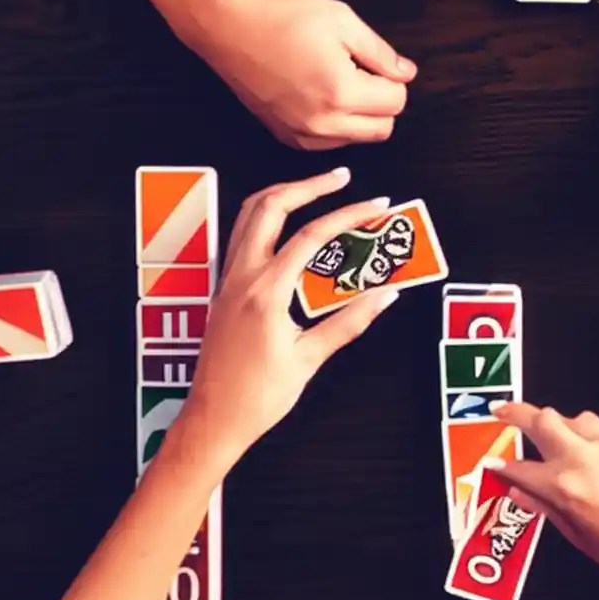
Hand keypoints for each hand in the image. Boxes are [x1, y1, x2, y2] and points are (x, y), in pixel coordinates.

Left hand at [180, 168, 399, 454]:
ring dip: (283, 195)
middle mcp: (241, 278)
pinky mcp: (225, 290)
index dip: (347, 215)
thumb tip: (385, 295)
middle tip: (342, 179)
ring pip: (249, 215)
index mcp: (265, 293)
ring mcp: (228, 282)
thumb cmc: (256, 398)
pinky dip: (267, 218)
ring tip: (316, 190)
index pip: (311, 236)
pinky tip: (287, 226)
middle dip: (309, 185)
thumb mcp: (310, 359)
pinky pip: (242, 237)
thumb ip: (350, 321)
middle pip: (270, 207)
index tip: (374, 205)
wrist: (212, 421)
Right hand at [189, 0, 417, 150]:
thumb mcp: (343, 22)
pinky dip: (335, 125)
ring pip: (357, 139)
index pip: (396, 102)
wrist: (228, 26)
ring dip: (359, 115)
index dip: (394, 79)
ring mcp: (302, 134)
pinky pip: (329, 143)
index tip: (376, 63)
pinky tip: (320, 96)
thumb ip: (381, 53)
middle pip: (383, 129)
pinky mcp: (287, 136)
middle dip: (382, 102)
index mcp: (341, 92)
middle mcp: (323, 122)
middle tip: (361, 72)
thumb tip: (406, 74)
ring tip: (336, 81)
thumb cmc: (282, 18)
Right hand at [488, 402, 598, 599]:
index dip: (501, 466)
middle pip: (541, 420)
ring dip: (555, 421)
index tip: (494, 465)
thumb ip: (548, 509)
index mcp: (565, 485)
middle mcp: (585, 457)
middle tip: (502, 412)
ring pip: (572, 417)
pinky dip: (586, 433)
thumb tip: (524, 494)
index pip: (519, 468)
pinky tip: (588, 449)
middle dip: (517, 413)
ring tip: (546, 430)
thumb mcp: (580, 538)